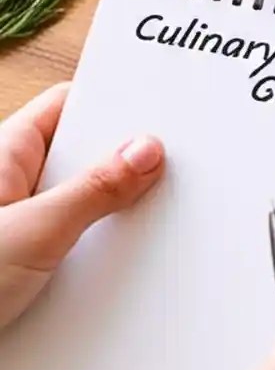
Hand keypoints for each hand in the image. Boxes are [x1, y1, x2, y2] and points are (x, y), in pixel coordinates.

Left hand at [0, 82, 164, 329]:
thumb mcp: (33, 231)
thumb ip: (95, 190)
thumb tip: (143, 150)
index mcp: (4, 153)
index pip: (70, 106)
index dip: (114, 104)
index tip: (161, 114)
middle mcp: (10, 183)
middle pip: (83, 157)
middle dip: (123, 168)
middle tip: (162, 176)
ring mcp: (18, 224)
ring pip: (82, 205)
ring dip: (110, 219)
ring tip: (135, 228)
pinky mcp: (24, 263)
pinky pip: (74, 245)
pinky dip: (97, 252)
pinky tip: (115, 264)